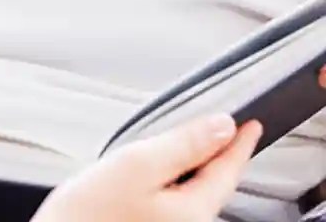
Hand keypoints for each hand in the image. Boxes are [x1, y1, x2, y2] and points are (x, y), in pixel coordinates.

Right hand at [32, 115, 262, 221]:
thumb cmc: (85, 216)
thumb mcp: (136, 166)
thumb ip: (182, 145)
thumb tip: (221, 126)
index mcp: (192, 211)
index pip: (228, 170)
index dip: (239, 142)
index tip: (251, 124)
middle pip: (214, 186)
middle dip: (220, 158)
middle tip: (228, 133)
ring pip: (194, 197)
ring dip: (197, 172)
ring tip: (197, 150)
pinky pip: (176, 207)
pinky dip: (176, 186)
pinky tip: (162, 178)